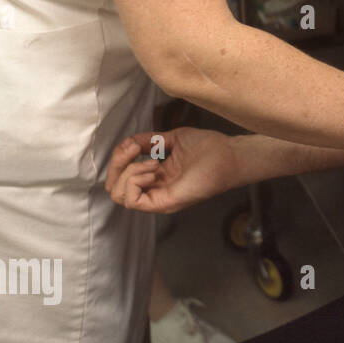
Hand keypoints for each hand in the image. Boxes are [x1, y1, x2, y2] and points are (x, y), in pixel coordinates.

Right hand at [105, 127, 238, 213]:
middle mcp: (154, 190)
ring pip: (119, 196)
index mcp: (155, 177)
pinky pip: (133, 201)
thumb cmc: (209, 148)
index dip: (118, 157)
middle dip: (116, 165)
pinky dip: (135, 182)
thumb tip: (129, 141)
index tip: (133, 143)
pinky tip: (153, 170)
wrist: (230, 154)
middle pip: (113, 188)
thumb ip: (149, 141)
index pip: (119, 176)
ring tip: (152, 163)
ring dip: (128, 173)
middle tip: (134, 150)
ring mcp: (159, 198)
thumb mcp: (171, 139)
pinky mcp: (166, 202)